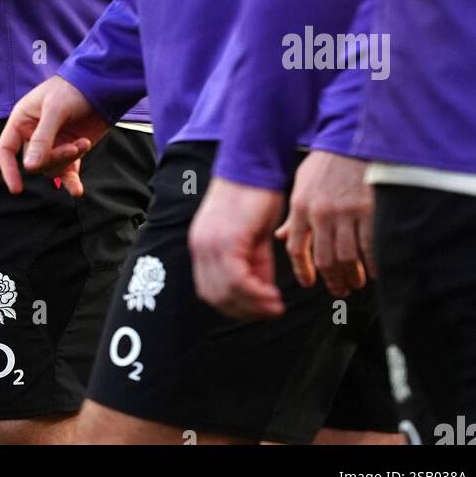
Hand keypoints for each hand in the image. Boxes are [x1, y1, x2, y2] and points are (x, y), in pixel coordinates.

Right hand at [0, 76, 109, 198]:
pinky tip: (77, 190)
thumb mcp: (55, 109)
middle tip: (73, 147)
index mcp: (22, 121)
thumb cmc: (73, 89)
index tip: (17, 189)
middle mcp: (33, 135)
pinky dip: (72, 181)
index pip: (6, 150)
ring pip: (51, 168)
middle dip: (54, 158)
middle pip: (34, 163)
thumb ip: (42, 138)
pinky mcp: (70, 150)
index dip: (8, 169)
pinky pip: (66, 173)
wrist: (101, 85)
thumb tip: (29, 167)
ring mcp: (52, 144)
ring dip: (68, 160)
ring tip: (83, 143)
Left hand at [189, 176, 285, 320]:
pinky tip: (273, 295)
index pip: (209, 291)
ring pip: (225, 292)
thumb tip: (262, 291)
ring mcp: (211, 243)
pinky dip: (255, 293)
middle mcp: (201, 246)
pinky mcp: (227, 239)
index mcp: (202, 244)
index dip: (235, 307)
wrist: (254, 164)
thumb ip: (253, 263)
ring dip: (252, 305)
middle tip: (270, 312)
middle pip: (215, 297)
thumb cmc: (255, 194)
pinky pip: (237, 279)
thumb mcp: (252, 236)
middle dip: (244, 311)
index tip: (259, 311)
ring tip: (274, 305)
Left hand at [275, 150, 373, 297]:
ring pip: (347, 259)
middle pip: (324, 260)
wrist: (352, 140)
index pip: (296, 248)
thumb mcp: (302, 185)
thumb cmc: (326, 163)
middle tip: (339, 290)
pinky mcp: (369, 211)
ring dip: (353, 277)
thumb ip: (294, 215)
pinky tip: (375, 271)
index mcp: (301, 206)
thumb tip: (281, 237)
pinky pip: (370, 248)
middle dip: (332, 280)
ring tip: (356, 282)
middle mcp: (321, 212)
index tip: (309, 283)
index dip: (302, 270)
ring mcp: (346, 213)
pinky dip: (373, 265)